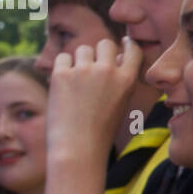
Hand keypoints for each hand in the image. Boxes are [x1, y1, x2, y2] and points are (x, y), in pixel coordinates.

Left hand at [47, 38, 141, 161]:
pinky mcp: (61, 74)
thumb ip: (121, 79)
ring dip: (80, 61)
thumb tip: (117, 53)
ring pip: (83, 49)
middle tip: (92, 71)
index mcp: (127, 80)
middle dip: (99, 53)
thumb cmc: (100, 132)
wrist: (77, 149)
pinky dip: (62, 68)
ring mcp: (84, 71)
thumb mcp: (121, 104)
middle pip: (105, 44)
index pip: (132, 49)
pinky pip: (62, 58)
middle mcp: (108, 71)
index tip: (121, 45)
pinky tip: (64, 87)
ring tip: (77, 83)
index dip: (126, 45)